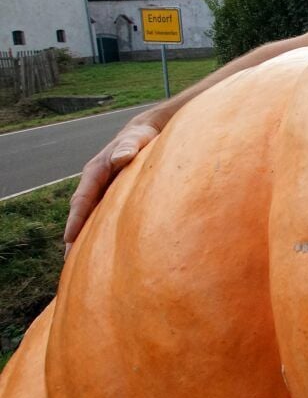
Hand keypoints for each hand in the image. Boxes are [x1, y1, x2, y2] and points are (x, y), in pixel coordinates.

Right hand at [64, 123, 160, 250]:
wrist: (147, 133)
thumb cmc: (141, 136)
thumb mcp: (136, 138)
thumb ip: (129, 146)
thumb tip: (121, 157)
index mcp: (95, 171)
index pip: (82, 199)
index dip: (76, 219)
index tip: (69, 239)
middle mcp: (96, 183)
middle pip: (82, 213)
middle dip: (75, 236)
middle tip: (70, 262)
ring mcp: (104, 191)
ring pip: (92, 217)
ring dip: (86, 237)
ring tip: (82, 264)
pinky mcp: (114, 196)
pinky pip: (105, 215)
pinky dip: (101, 231)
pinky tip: (106, 250)